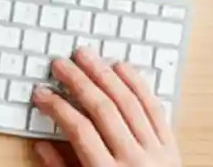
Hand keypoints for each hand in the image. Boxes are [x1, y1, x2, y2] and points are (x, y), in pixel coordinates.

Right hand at [30, 47, 180, 166]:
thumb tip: (42, 146)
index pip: (79, 131)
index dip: (57, 107)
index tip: (41, 93)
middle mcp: (133, 161)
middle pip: (103, 109)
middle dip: (78, 82)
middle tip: (60, 64)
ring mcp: (156, 152)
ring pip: (128, 102)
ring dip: (105, 74)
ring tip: (86, 56)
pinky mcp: (171, 146)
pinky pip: (154, 107)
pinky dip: (137, 84)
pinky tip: (121, 67)